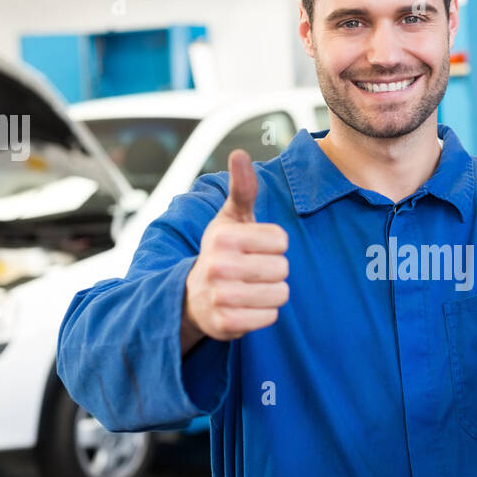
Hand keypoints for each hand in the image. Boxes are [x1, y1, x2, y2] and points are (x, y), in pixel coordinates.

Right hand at [181, 150, 289, 350]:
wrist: (193, 296)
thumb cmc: (223, 252)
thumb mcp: (231, 218)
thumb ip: (242, 188)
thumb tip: (240, 154)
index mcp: (223, 237)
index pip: (281, 240)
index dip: (274, 245)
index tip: (255, 248)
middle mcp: (218, 266)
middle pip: (282, 268)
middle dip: (274, 270)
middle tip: (253, 270)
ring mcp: (220, 296)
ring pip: (280, 294)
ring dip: (272, 292)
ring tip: (251, 287)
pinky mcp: (226, 323)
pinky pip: (270, 317)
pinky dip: (264, 314)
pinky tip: (247, 306)